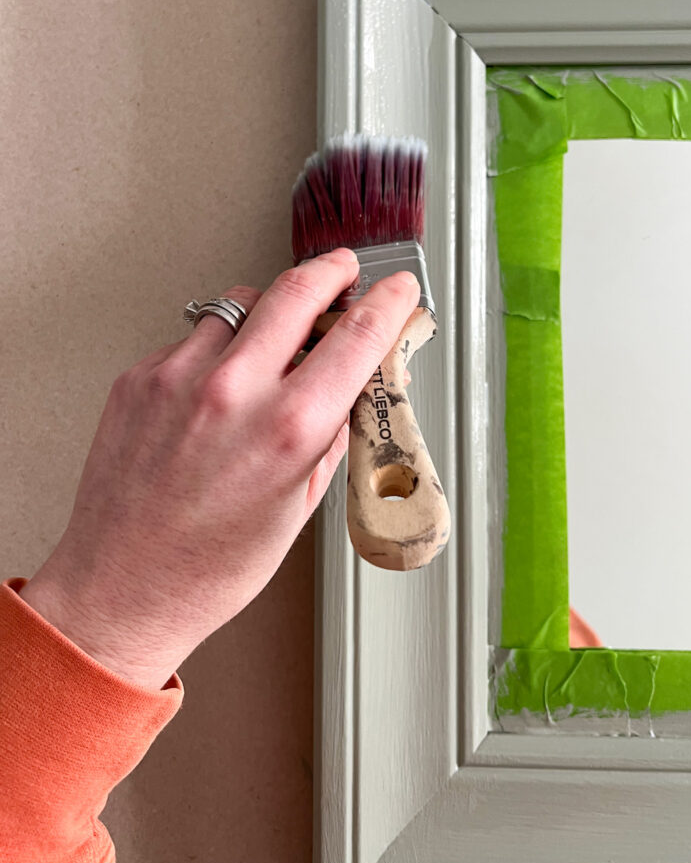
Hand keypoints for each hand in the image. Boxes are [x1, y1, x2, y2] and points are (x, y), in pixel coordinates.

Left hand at [20, 249, 419, 687]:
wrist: (121, 591)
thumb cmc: (210, 568)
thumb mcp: (300, 506)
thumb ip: (331, 434)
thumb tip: (355, 384)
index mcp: (289, 429)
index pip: (358, 335)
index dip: (388, 302)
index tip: (397, 289)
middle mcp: (233, 392)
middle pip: (296, 288)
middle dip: (330, 270)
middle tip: (343, 271)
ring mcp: (179, 378)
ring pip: (240, 303)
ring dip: (269, 309)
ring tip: (275, 340)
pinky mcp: (139, 378)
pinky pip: (194, 337)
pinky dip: (218, 348)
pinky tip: (220, 384)